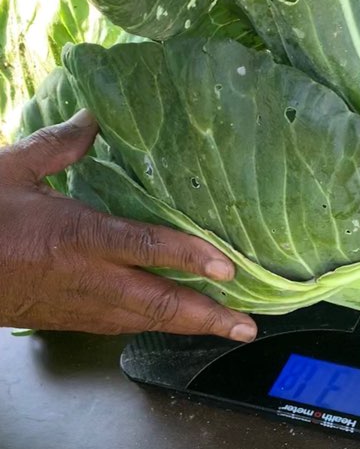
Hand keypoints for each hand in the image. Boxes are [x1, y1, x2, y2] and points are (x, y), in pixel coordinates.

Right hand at [0, 110, 257, 339]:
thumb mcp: (10, 170)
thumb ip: (57, 147)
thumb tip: (93, 119)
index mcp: (77, 236)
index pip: (148, 248)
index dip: (191, 257)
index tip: (228, 268)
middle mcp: (88, 278)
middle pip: (160, 303)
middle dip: (208, 317)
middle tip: (247, 326)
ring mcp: (80, 306)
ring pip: (146, 322)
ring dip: (189, 327)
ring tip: (226, 329)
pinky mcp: (69, 321)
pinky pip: (122, 326)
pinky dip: (154, 325)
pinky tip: (172, 323)